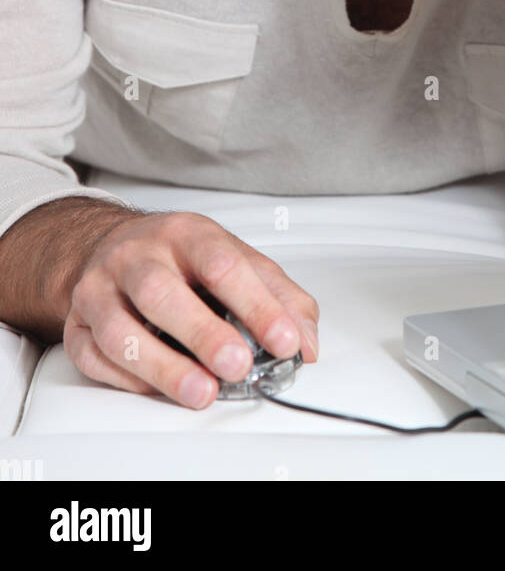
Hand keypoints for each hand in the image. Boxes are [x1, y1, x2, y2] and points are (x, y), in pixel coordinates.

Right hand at [63, 211, 318, 407]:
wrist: (113, 247)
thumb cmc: (181, 257)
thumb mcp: (235, 258)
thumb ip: (278, 296)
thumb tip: (306, 341)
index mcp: (186, 233)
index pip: (222, 263)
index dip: (256, 304)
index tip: (284, 339)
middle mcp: (138, 255)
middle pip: (162, 292)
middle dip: (203, 333)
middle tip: (239, 365)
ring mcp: (101, 288)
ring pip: (119, 329)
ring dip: (163, 366)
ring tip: (202, 391)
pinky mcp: (77, 323)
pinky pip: (94, 356)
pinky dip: (128, 379)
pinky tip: (158, 387)